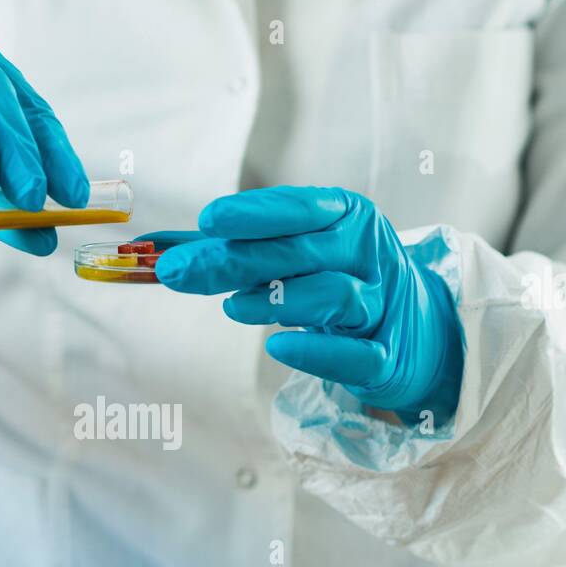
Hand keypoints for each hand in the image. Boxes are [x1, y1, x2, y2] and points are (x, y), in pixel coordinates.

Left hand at [151, 186, 463, 424]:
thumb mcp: (295, 254)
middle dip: (236, 260)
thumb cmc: (338, 280)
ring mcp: (382, 307)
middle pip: (302, 252)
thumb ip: (229, 249)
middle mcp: (369, 256)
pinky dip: (317, 350)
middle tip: (179, 271)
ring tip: (231, 307)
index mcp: (349, 218)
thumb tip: (151, 247)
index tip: (207, 220)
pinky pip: (355, 355)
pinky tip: (278, 345)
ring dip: (276, 299)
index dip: (255, 214)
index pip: (301, 208)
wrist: (414, 331)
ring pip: (334, 296)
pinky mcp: (386, 358)